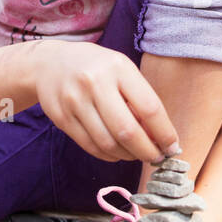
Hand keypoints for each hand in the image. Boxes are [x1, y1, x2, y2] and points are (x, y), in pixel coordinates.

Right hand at [33, 40, 179, 163]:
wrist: (49, 63)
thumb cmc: (96, 67)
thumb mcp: (121, 70)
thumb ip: (139, 98)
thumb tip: (160, 137)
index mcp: (118, 67)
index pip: (149, 108)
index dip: (164, 133)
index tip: (172, 147)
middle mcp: (94, 83)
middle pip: (127, 131)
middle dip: (147, 151)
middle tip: (156, 158)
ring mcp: (75, 101)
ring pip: (108, 143)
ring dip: (128, 156)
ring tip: (137, 154)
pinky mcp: (61, 118)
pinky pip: (91, 147)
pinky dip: (109, 155)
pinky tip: (118, 152)